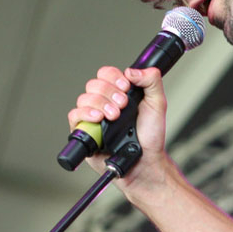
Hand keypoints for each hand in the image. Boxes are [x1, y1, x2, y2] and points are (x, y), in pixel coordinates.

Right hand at [66, 66, 170, 193]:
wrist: (144, 161)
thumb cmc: (150, 136)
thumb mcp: (157, 104)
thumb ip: (151, 81)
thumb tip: (132, 70)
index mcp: (119, 93)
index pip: (107, 74)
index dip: (114, 77)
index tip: (126, 87)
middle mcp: (104, 102)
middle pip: (94, 84)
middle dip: (109, 93)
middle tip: (123, 106)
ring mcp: (93, 116)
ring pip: (84, 98)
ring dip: (100, 103)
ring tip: (114, 116)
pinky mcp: (84, 131)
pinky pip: (75, 116)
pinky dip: (85, 114)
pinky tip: (98, 118)